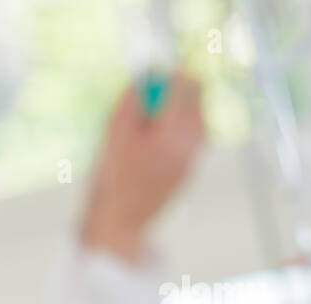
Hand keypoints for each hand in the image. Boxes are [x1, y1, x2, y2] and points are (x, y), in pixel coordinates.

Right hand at [80, 72, 204, 263]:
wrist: (118, 223)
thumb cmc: (110, 181)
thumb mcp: (113, 137)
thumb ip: (131, 103)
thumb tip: (144, 77)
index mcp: (170, 135)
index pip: (186, 86)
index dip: (171, 73)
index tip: (155, 73)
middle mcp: (190, 145)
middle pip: (199, 99)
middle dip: (180, 89)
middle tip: (153, 95)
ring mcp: (193, 159)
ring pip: (200, 117)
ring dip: (183, 108)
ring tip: (156, 116)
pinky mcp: (191, 170)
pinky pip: (196, 136)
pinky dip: (183, 127)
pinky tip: (160, 136)